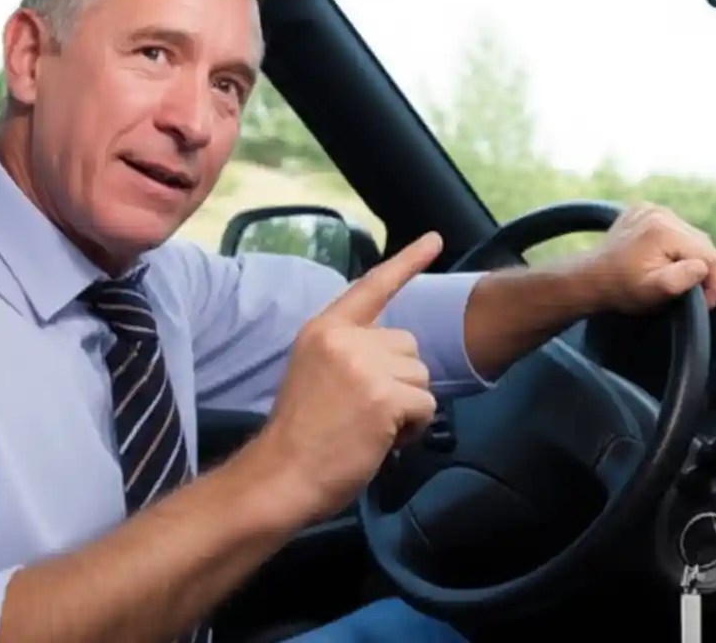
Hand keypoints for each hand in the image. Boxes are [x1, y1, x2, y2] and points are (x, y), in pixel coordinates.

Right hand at [256, 232, 442, 521]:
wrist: (280, 475)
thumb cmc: (299, 436)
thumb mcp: (314, 373)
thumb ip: (349, 353)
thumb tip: (396, 356)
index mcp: (323, 329)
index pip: (372, 287)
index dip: (408, 262)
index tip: (435, 239)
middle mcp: (345, 339)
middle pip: (409, 346)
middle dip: (399, 380)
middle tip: (365, 411)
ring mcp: (365, 366)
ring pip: (421, 376)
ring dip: (407, 406)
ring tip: (370, 427)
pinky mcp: (385, 396)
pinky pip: (426, 406)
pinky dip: (413, 429)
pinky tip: (382, 440)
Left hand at [587, 203, 715, 311]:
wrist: (591, 277)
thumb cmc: (622, 289)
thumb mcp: (653, 291)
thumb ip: (681, 279)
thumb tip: (702, 267)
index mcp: (664, 230)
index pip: (708, 254)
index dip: (712, 281)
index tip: (706, 302)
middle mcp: (660, 212)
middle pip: (701, 242)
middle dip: (702, 267)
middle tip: (696, 292)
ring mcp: (651, 208)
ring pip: (690, 234)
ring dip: (690, 254)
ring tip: (679, 274)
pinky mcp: (644, 210)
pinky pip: (674, 227)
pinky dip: (676, 243)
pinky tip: (664, 257)